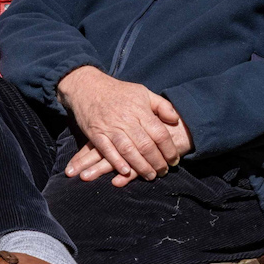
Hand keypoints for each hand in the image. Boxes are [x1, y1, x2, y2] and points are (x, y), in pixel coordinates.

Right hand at [56, 66, 188, 185]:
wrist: (88, 87)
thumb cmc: (119, 91)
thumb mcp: (143, 92)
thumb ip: (162, 106)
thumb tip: (175, 120)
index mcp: (140, 110)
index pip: (159, 133)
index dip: (169, 149)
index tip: (174, 160)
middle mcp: (126, 120)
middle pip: (146, 145)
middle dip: (157, 162)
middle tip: (164, 172)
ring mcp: (110, 128)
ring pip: (129, 151)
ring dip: (141, 166)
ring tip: (150, 176)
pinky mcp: (96, 134)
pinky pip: (107, 151)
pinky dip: (117, 162)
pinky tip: (126, 172)